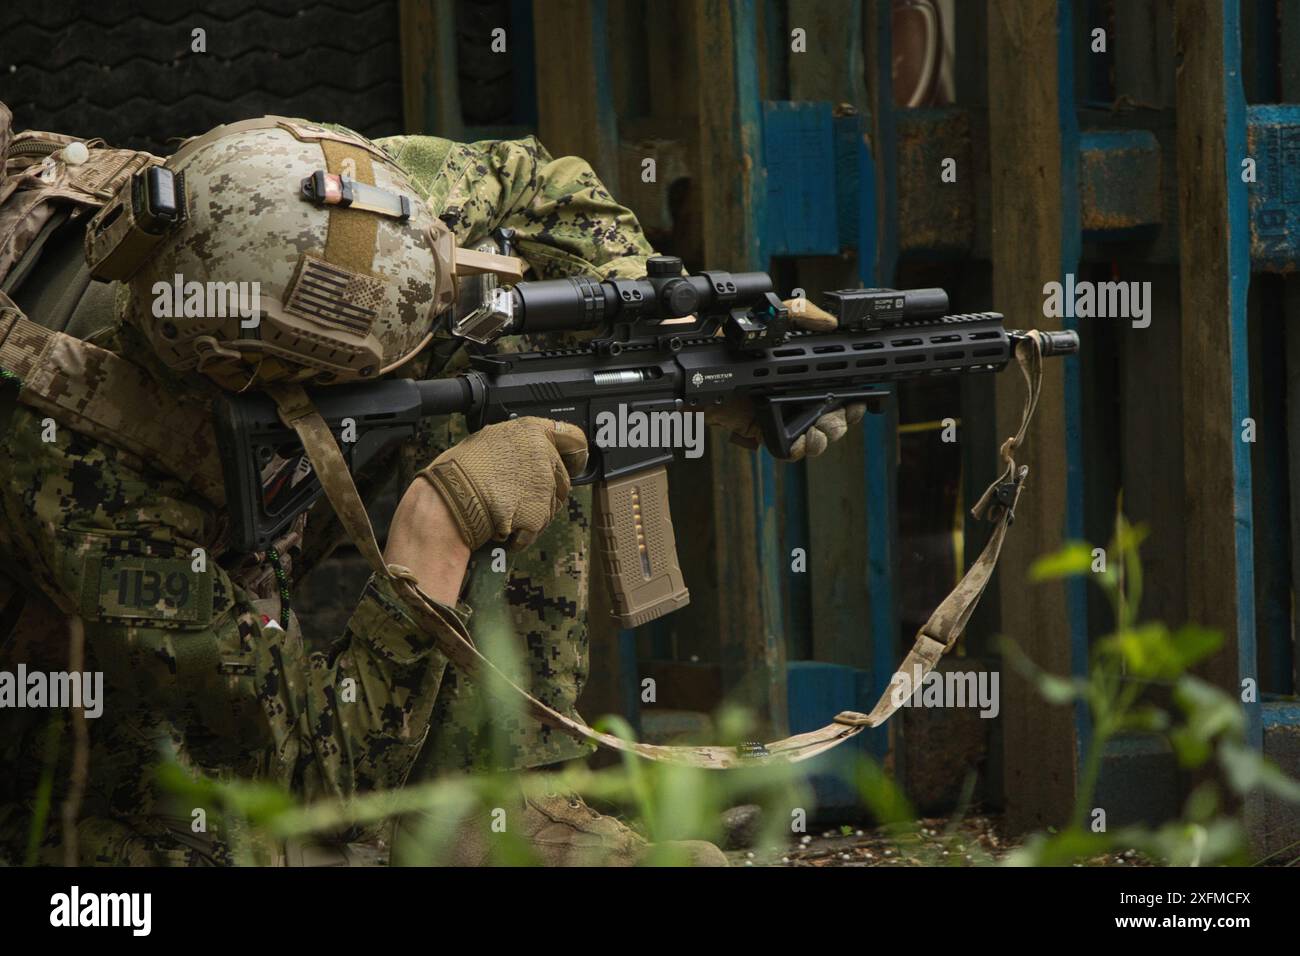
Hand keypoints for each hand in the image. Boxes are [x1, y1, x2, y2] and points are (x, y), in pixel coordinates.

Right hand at [417, 417, 588, 551]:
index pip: (573, 438)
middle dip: (546, 493)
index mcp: (531, 432)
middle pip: (562, 479)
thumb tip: (523, 455)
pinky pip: (536, 529)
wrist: (448, 499)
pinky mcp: (540, 514)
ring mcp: (544, 486)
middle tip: (521, 500)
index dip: (576, 454)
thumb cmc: (457, 470)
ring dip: (533, 515)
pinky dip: (521, 535)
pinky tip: (501, 531)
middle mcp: (544, 455)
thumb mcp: (488, 441)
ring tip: (503, 515)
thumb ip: (516, 446)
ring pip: (551, 507)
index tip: (575, 463)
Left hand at [703, 297, 867, 459]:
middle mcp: (798, 397)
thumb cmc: (735, 341)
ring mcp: (783, 417)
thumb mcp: (773, 320)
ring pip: (819, 437)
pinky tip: (801, 439)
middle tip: (839, 414)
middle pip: (836, 418)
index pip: (841, 389)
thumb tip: (832, 322)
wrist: (702, 366)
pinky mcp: (766, 432)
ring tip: (818, 429)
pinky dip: (800, 448)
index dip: (855, 399)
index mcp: (805, 373)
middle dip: (843, 421)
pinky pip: (791, 449)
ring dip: (825, 436)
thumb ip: (802, 312)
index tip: (860, 399)